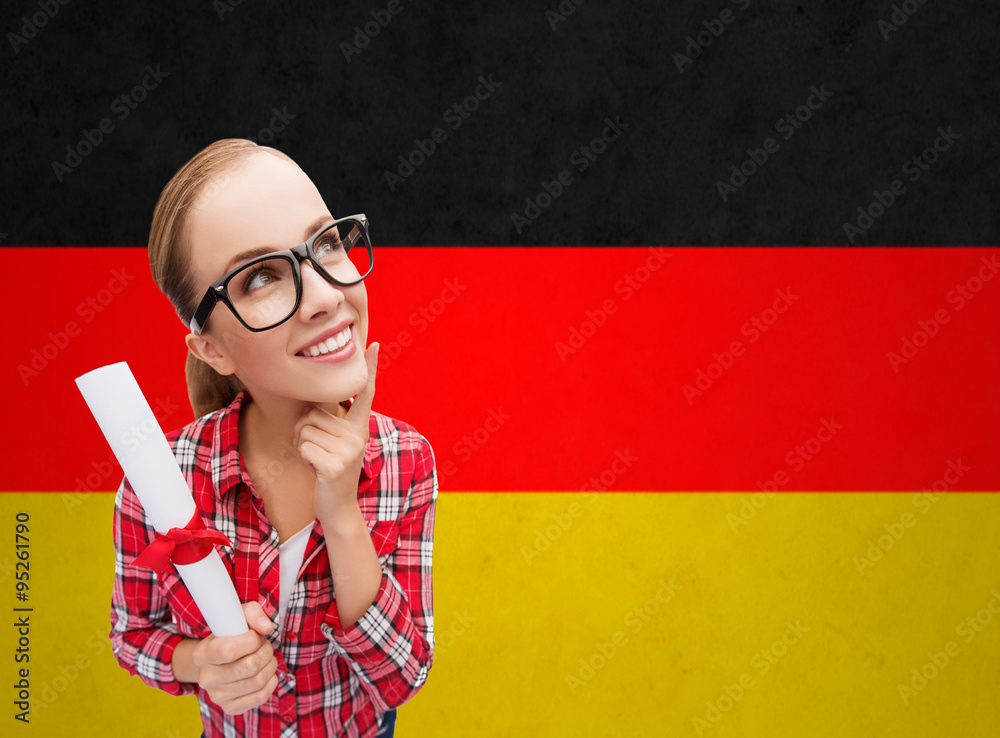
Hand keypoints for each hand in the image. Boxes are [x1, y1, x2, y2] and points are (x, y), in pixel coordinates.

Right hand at [192, 601, 278, 714]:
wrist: (218, 661)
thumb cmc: (231, 635)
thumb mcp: (237, 616)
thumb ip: (253, 613)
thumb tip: (266, 629)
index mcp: (202, 654)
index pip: (230, 650)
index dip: (252, 640)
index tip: (256, 635)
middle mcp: (206, 678)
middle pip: (250, 666)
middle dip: (266, 651)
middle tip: (264, 646)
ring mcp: (217, 696)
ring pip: (258, 681)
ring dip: (270, 664)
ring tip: (265, 657)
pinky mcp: (230, 707)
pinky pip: (261, 697)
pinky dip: (271, 682)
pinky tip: (265, 672)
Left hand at [293, 343, 378, 524]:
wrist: (338, 506)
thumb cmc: (330, 469)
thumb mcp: (335, 442)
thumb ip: (329, 423)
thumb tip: (310, 404)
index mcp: (359, 426)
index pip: (365, 393)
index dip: (370, 368)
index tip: (374, 345)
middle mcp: (358, 435)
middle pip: (312, 414)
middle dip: (305, 432)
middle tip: (319, 450)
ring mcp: (348, 450)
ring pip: (304, 430)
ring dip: (303, 446)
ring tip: (318, 460)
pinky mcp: (335, 465)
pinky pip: (303, 447)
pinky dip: (303, 459)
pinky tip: (316, 470)